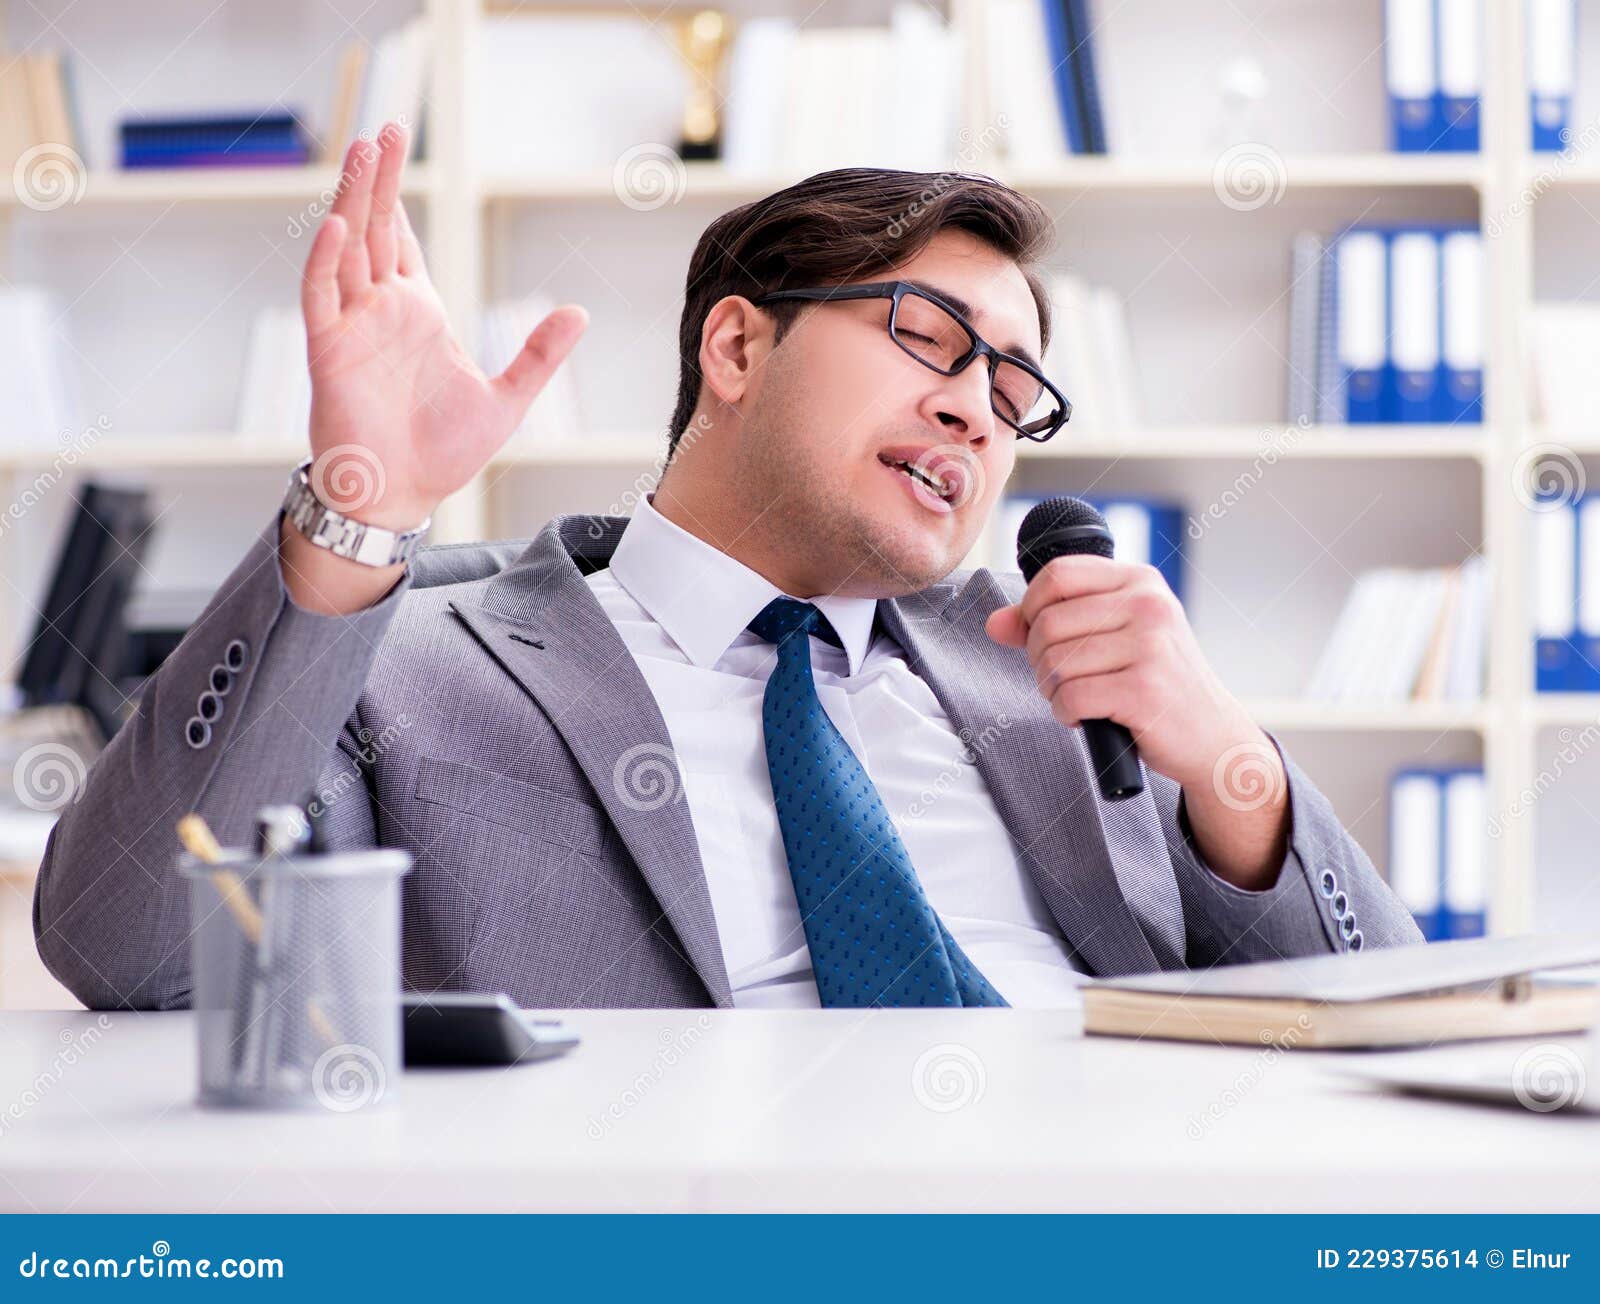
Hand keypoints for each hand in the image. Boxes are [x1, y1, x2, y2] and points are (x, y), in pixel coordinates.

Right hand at [300, 121, 587, 529]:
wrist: (401, 496)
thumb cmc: (444, 453)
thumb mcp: (507, 399)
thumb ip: (539, 355)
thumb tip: (579, 312)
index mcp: (419, 313)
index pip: (401, 239)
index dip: (397, 194)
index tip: (395, 146)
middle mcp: (381, 310)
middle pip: (375, 228)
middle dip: (378, 179)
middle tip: (383, 128)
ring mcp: (352, 327)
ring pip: (346, 248)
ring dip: (352, 201)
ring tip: (362, 153)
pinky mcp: (329, 352)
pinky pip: (321, 297)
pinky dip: (327, 261)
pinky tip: (339, 227)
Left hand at [985, 556, 1288, 885]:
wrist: (1212, 736)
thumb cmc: (1157, 683)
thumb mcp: (1113, 638)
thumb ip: (1052, 623)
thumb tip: (996, 622)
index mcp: (1140, 581)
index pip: (1057, 575)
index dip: (1031, 608)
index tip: (1039, 637)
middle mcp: (1148, 605)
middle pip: (1047, 623)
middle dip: (1040, 660)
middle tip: (1065, 680)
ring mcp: (1150, 646)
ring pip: (1055, 662)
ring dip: (1054, 690)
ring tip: (1082, 699)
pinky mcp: (1144, 690)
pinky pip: (1070, 697)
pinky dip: (1067, 714)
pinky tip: (1088, 717)